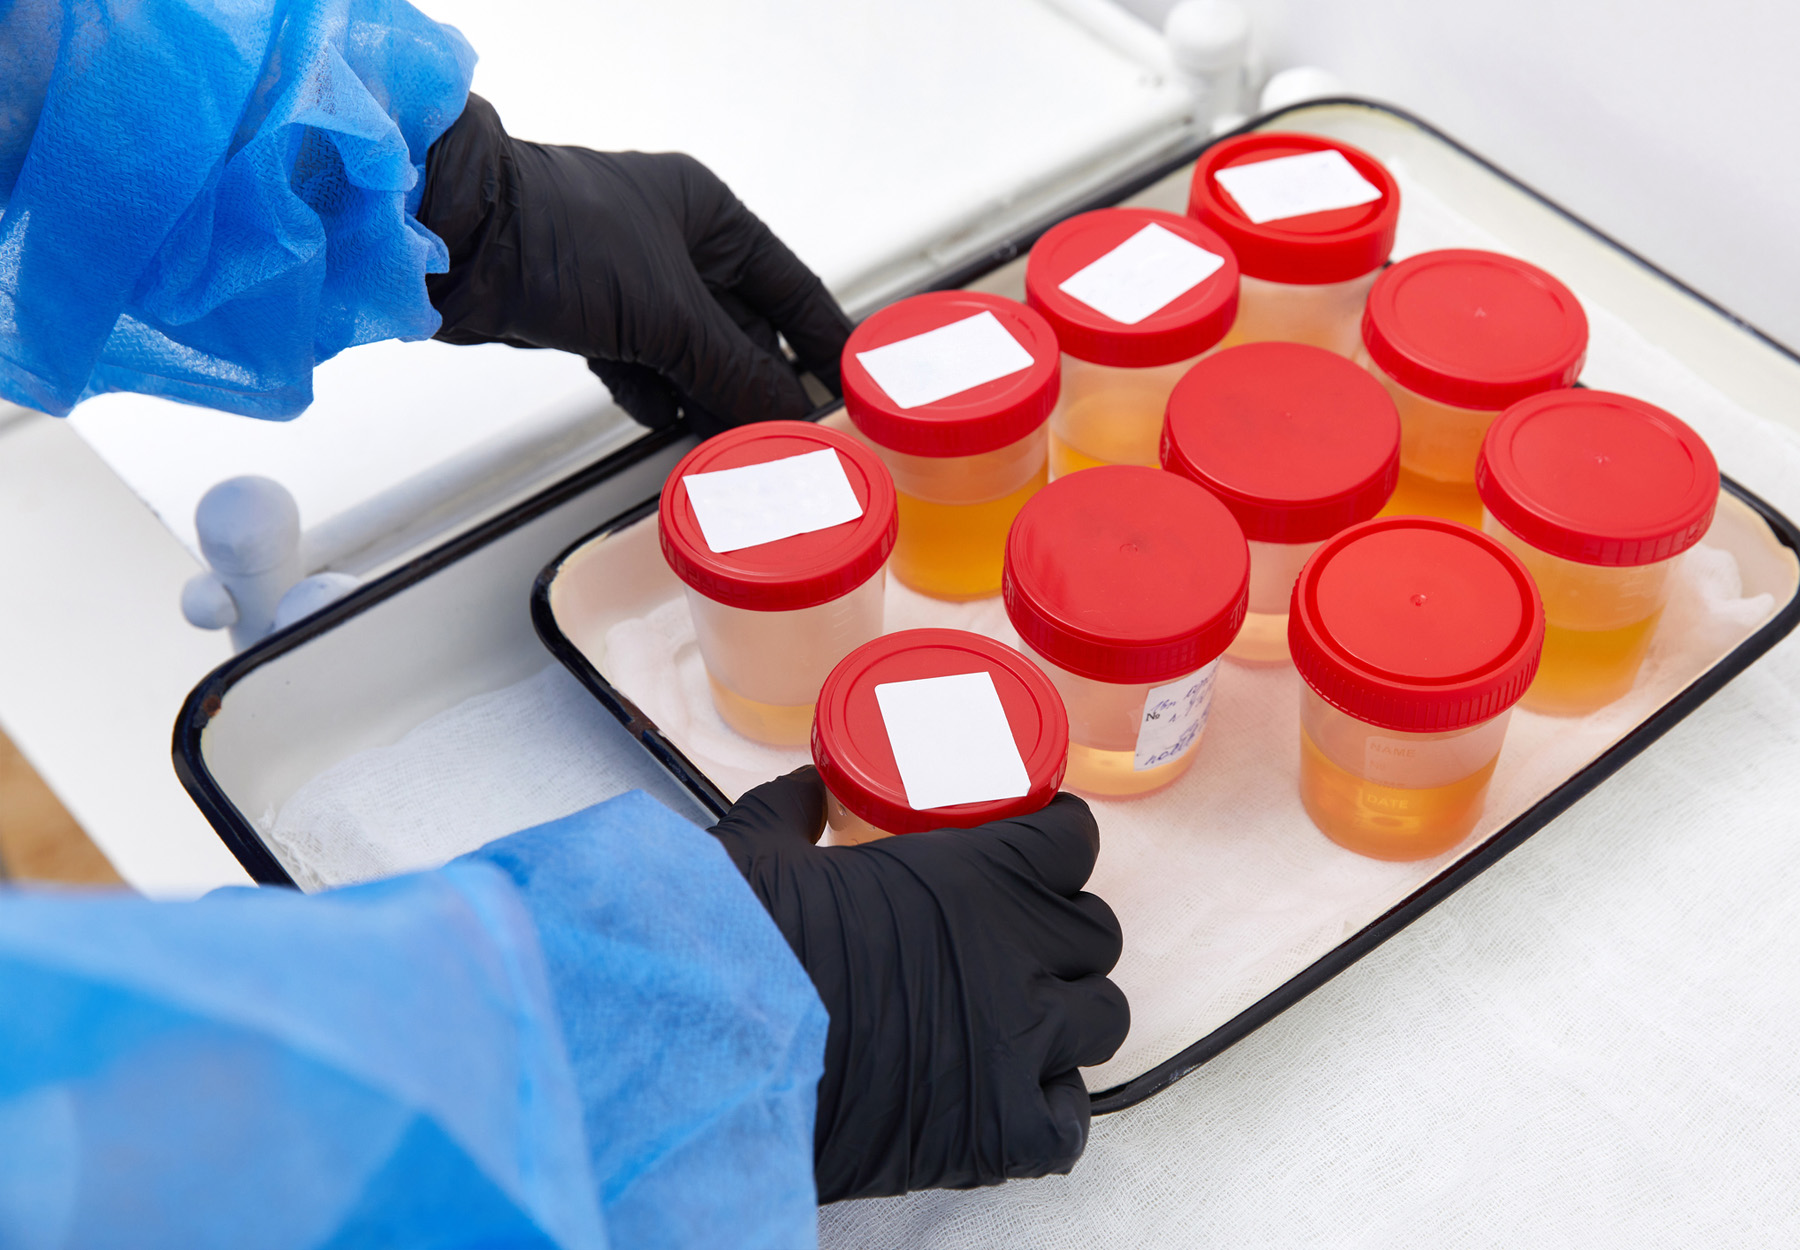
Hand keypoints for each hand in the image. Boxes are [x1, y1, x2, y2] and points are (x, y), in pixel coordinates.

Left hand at [418, 94, 850, 435]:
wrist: (456, 242)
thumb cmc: (559, 236)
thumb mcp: (668, 312)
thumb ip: (734, 371)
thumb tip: (786, 417)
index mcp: (708, 215)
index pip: (790, 286)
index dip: (823, 339)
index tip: (851, 387)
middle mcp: (674, 243)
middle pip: (742, 329)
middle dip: (762, 385)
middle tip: (792, 439)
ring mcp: (630, 281)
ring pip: (692, 355)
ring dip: (711, 401)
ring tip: (740, 449)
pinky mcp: (588, 317)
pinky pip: (644, 369)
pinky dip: (659, 401)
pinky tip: (675, 431)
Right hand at [708, 767, 1128, 1201]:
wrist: (718, 1053)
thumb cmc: (742, 945)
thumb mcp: (762, 847)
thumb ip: (796, 810)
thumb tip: (804, 791)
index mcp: (978, 873)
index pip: (1073, 840)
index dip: (1057, 844)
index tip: (1039, 849)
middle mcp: (1019, 952)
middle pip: (1095, 933)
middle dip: (1061, 934)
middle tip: (1018, 941)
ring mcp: (1022, 1044)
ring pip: (1102, 1019)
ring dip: (1068, 1017)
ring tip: (1022, 1022)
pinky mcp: (1004, 1129)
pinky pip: (1070, 1121)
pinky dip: (1049, 1111)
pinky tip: (1013, 1100)